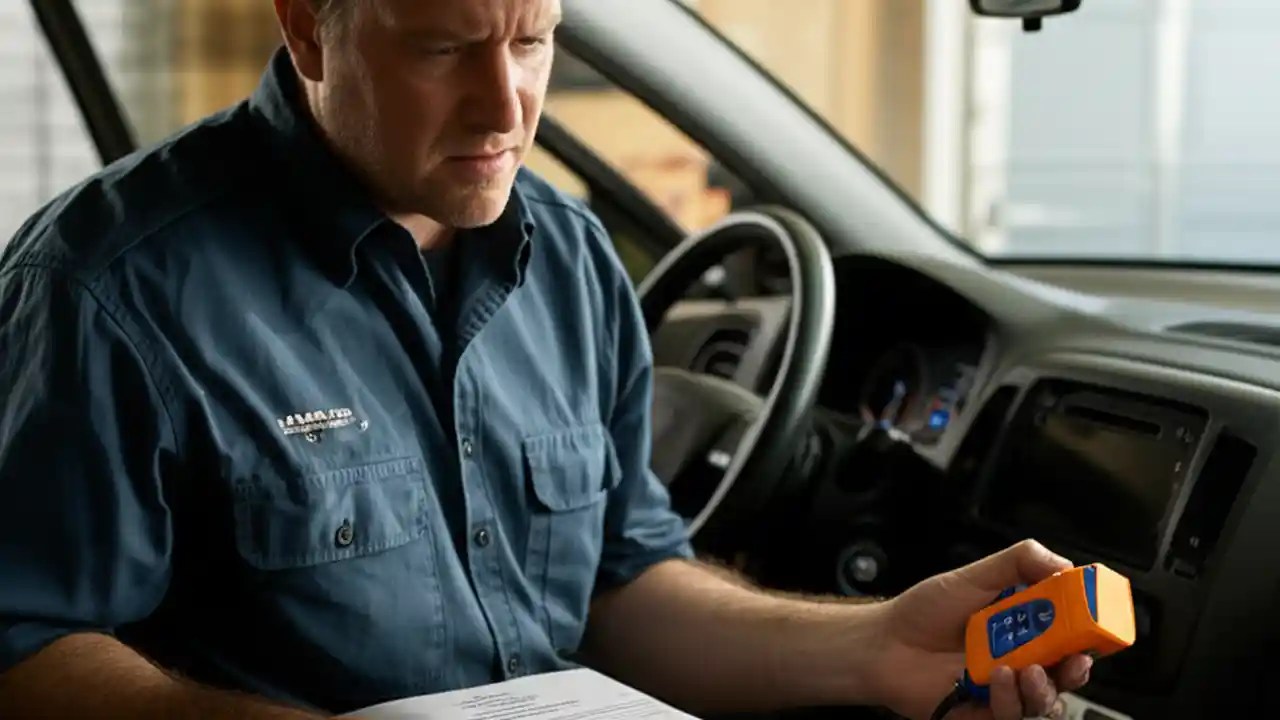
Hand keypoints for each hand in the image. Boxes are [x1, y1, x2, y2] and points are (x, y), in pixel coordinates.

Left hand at [867, 540, 1093, 719]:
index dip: (1090, 636)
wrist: (884, 643)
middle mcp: (1019, 660)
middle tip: (1076, 660)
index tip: (1098, 629)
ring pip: (1045, 701)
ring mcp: (1003, 690)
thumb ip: (1019, 562)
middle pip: (1066, 673)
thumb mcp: (974, 575)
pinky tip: (997, 678)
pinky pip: (1012, 715)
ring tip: (1029, 670)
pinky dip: (1011, 699)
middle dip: (1078, 669)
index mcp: (1024, 627)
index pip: (1070, 635)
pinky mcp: (985, 714)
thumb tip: (1065, 565)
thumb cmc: (925, 611)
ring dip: (1045, 688)